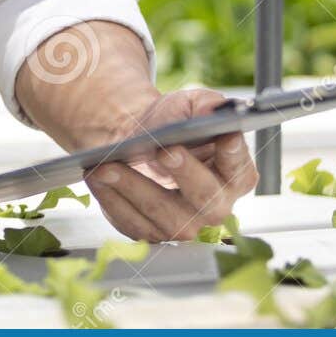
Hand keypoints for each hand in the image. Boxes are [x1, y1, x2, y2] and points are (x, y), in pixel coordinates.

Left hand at [13, 21, 258, 242]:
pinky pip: (131, 221)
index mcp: (235, 176)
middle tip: (163, 150)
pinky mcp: (151, 231)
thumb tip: (216, 109)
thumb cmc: (169, 124)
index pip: (240, 168)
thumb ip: (207, 105)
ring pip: (162, 213)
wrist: (135, 140)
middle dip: (184, 173)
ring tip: (107, 165)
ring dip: (132, 186)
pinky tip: (96, 177)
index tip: (224, 135)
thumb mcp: (189, 106)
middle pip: (205, 198)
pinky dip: (111, 199)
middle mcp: (215, 207)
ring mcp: (183, 224)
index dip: (233, 154)